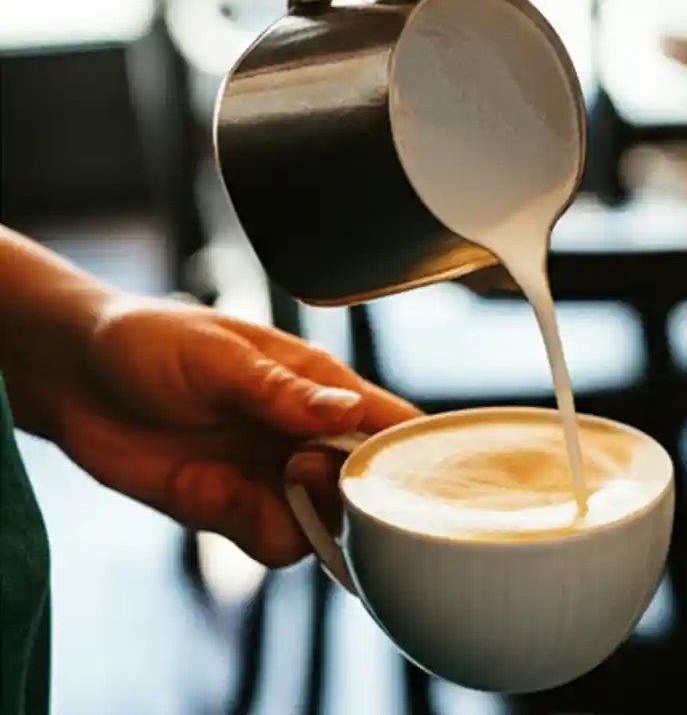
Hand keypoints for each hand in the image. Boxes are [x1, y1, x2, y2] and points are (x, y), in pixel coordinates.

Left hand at [51, 295, 421, 565]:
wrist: (72, 379)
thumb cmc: (148, 342)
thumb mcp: (217, 355)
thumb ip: (282, 391)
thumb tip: (347, 411)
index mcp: (321, 386)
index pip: (393, 424)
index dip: (413, 454)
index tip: (408, 476)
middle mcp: (308, 437)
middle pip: (372, 487)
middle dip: (355, 493)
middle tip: (305, 469)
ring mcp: (274, 478)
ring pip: (332, 526)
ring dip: (310, 520)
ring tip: (261, 484)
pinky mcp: (235, 511)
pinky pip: (279, 544)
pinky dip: (262, 534)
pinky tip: (220, 499)